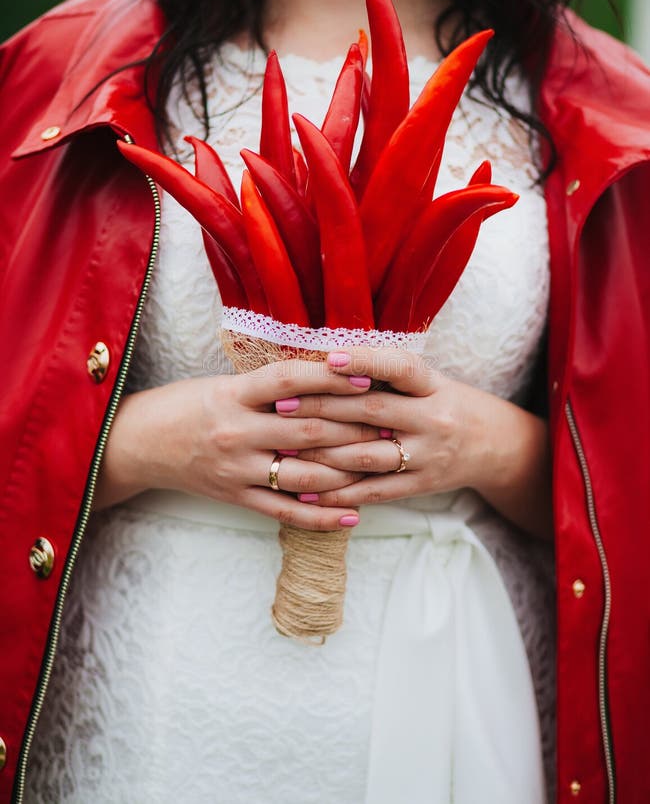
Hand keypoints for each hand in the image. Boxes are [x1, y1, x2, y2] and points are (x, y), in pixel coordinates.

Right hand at [94, 359, 382, 530]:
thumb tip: (324, 376)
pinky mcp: (235, 497)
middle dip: (353, 428)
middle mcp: (236, 433)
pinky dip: (321, 517)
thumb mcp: (221, 383)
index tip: (367, 375)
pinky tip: (352, 514)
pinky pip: (285, 512)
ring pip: (302, 476)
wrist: (138, 444)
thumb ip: (266, 385)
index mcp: (232, 396)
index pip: (289, 382)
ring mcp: (236, 470)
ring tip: (381, 466)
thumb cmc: (184, 405)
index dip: (330, 378)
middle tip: (392, 424)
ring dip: (346, 472)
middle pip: (306, 431)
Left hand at [275, 347, 552, 539]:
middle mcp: (433, 419)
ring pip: (367, 455)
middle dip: (323, 408)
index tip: (326, 359)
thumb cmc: (447, 403)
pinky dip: (338, 492)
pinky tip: (306, 491)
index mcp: (433, 385)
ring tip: (284, 449)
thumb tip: (326, 359)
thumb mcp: (429, 380)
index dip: (364, 361)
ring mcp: (427, 456)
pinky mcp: (419, 486)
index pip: (400, 367)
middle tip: (282, 405)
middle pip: (372, 412)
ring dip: (322, 454)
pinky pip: (373, 491)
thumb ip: (387, 373)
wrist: (494, 446)